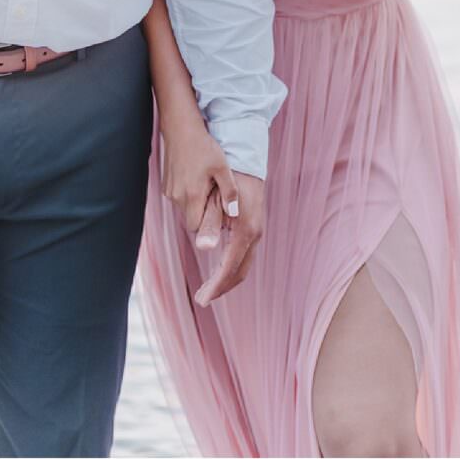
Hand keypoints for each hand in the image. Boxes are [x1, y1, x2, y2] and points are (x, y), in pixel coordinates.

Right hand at [160, 114, 239, 235]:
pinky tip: (194, 179)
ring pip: (183, 209)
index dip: (207, 224)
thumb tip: (234, 212)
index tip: (217, 211)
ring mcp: (169, 191)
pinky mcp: (165, 186)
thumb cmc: (203, 147)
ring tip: (205, 184)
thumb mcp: (222, 167)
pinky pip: (177, 198)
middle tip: (213, 195)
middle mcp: (177, 196)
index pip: (196, 227)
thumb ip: (229, 191)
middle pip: (190, 219)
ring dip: (194, 203)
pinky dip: (186, 195)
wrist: (181, 129)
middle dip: (202, 213)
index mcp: (192, 195)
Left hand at [193, 171, 264, 307]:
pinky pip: (244, 254)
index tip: (202, 298)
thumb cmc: (226, 178)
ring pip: (244, 264)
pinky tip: (219, 270)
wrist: (245, 160)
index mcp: (245, 229)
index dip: (216, 285)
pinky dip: (232, 267)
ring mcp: (257, 230)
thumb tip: (204, 248)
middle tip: (202, 298)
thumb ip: (209, 223)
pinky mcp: (253, 227)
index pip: (230, 266)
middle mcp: (255, 233)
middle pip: (240, 271)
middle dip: (221, 287)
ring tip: (207, 289)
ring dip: (226, 279)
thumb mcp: (214, 199)